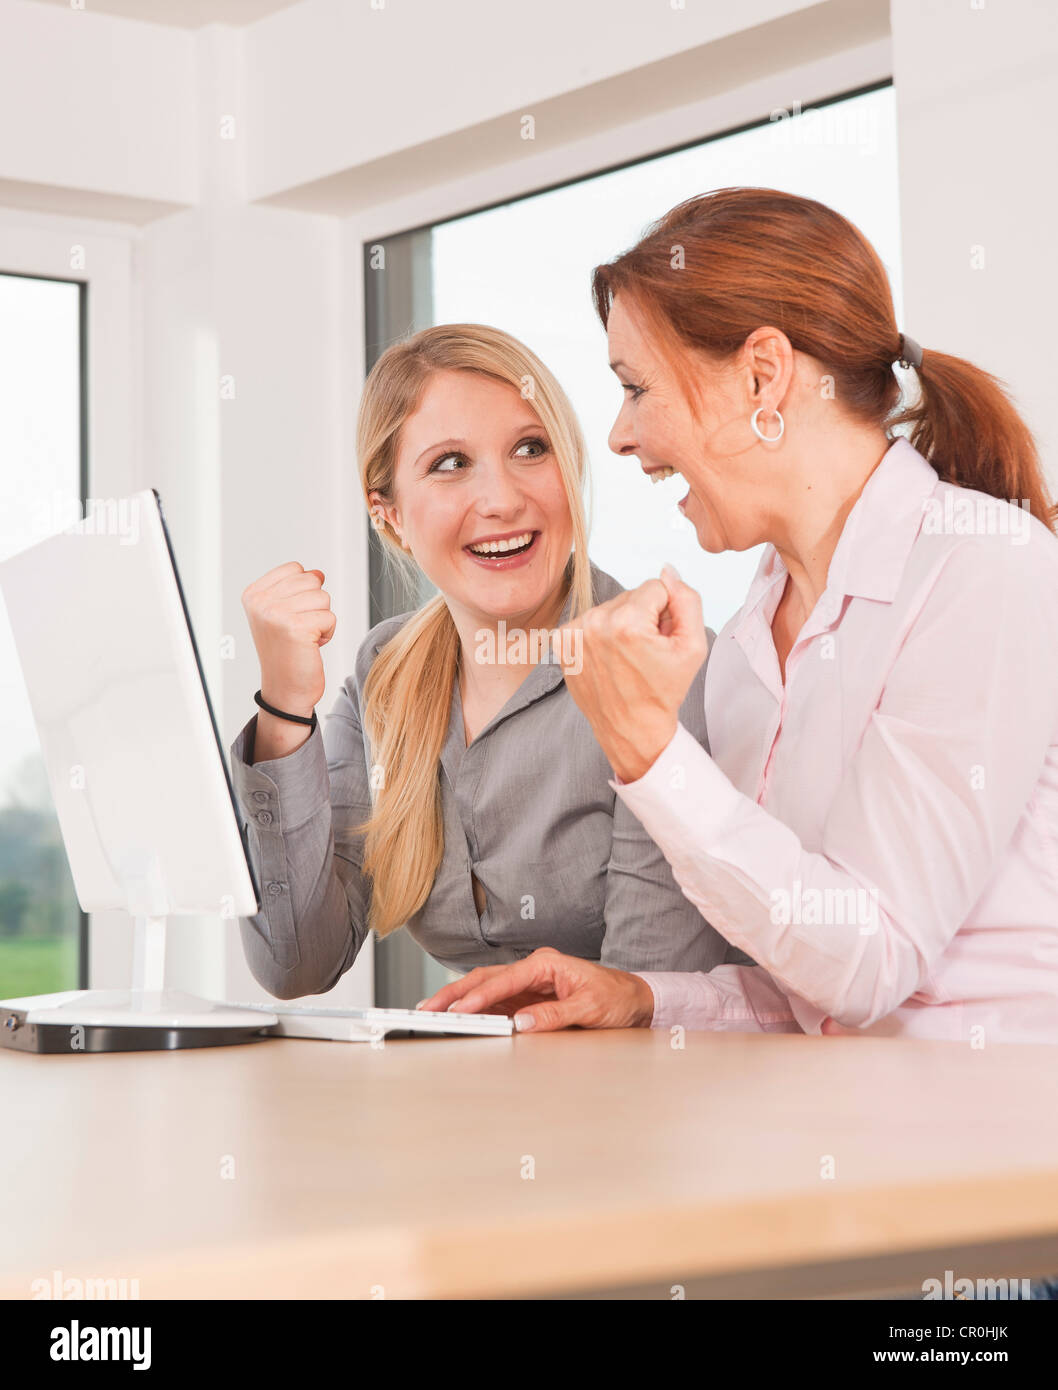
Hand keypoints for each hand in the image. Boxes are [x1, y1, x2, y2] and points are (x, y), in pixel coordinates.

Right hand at [241, 561, 336, 715]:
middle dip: (314, 605)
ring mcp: (276, 614)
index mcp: (253, 594)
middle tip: (299, 629)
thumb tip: (318, 573)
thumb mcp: (281, 612)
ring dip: (321, 619)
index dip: (303, 591)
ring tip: (304, 637)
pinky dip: (327, 633)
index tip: (289, 616)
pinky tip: (310, 646)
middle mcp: (260, 602)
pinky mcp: (296, 628)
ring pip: (323, 598)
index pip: (295, 568)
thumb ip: (295, 587)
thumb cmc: (286, 652)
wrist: (285, 690)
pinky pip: (330, 617)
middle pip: (311, 580)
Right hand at [416, 947, 655, 1031]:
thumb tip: (520, 1023)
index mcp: (546, 963)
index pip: (503, 979)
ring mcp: (529, 983)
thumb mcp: (590, 1008)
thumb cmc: (616, 998)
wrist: (635, 999)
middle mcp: (534, 969)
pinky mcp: (529, 998)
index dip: (478, 997)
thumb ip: (554, 1015)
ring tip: (432, 1013)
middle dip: (454, 994)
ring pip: (486, 988)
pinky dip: (476, 1010)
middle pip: (485, 979)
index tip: (459, 1012)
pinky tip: (459, 1018)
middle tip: (427, 1009)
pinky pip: (497, 1002)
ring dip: (460, 1000)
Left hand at [556, 564, 707, 781]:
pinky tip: (609, 658)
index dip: (666, 612)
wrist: (631, 728)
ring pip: (611, 606)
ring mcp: (575, 632)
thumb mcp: (693, 646)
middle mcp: (595, 623)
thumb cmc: (663, 690)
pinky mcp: (563, 641)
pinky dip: (602, 634)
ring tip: (627, 657)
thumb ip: (687, 600)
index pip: (656, 587)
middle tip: (645, 652)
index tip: (661, 640)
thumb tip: (668, 570)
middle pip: (631, 595)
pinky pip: (591, 620)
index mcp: (627, 623)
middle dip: (643, 616)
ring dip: (622, 624)